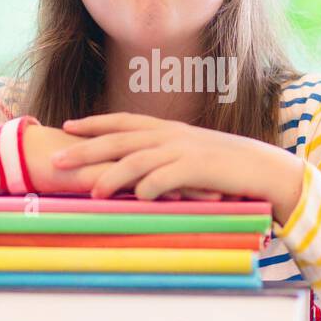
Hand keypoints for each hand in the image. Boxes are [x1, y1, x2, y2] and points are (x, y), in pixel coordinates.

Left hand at [53, 112, 305, 221]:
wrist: (263, 168)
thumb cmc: (224, 168)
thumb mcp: (190, 156)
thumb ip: (163, 159)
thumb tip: (137, 175)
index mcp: (167, 129)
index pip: (122, 122)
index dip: (93, 123)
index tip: (66, 127)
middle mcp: (171, 135)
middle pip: (120, 139)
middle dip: (86, 149)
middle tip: (56, 159)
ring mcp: (184, 150)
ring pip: (138, 159)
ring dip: (112, 175)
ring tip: (90, 191)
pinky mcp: (198, 169)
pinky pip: (167, 178)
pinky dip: (150, 188)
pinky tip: (136, 198)